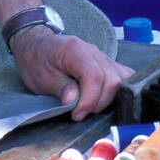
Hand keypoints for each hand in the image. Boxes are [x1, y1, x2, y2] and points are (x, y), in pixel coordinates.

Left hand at [10, 25, 132, 120]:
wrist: (36, 45)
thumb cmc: (37, 60)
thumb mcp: (41, 76)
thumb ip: (60, 87)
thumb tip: (74, 101)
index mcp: (74, 50)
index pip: (94, 76)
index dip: (89, 99)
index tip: (78, 114)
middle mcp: (93, 51)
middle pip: (112, 79)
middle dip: (99, 102)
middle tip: (81, 112)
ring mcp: (102, 56)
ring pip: (122, 78)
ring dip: (111, 98)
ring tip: (91, 106)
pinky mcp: (107, 63)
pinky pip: (123, 75)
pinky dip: (120, 90)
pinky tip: (107, 100)